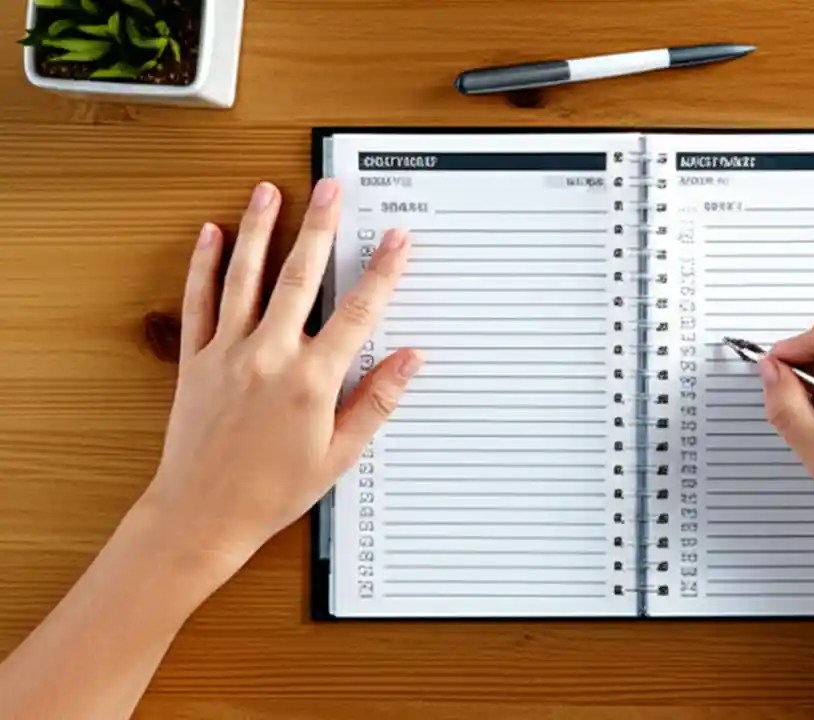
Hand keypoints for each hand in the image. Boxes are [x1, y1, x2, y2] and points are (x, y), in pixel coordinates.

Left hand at [143, 179, 420, 573]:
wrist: (202, 514)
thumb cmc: (272, 491)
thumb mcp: (339, 454)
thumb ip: (376, 401)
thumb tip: (409, 361)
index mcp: (310, 380)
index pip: (357, 312)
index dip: (383, 272)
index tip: (397, 240)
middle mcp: (269, 356)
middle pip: (300, 277)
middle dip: (320, 226)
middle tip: (330, 188)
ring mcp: (228, 353)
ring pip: (246, 277)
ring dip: (260, 229)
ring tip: (270, 191)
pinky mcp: (195, 359)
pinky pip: (199, 302)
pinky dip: (205, 265)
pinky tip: (213, 234)